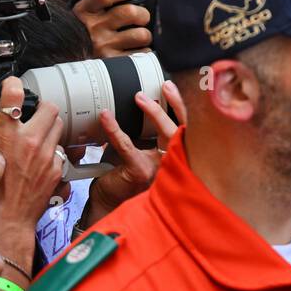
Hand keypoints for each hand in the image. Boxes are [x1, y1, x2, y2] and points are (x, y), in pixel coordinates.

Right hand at [0, 79, 63, 271]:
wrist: (6, 221)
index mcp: (7, 134)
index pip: (14, 95)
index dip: (14, 85)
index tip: (14, 85)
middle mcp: (31, 141)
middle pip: (50, 107)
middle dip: (42, 109)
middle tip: (32, 115)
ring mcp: (48, 155)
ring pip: (59, 127)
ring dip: (49, 128)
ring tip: (36, 136)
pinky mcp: (58, 168)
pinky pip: (61, 150)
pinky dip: (52, 150)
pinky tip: (40, 158)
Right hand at [72, 0, 152, 56]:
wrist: (65, 55)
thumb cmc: (81, 30)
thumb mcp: (83, 12)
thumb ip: (100, 1)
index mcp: (85, 10)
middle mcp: (94, 27)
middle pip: (130, 13)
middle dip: (143, 14)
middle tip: (142, 18)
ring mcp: (103, 45)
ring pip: (140, 35)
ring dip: (145, 34)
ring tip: (139, 35)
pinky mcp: (112, 61)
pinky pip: (141, 53)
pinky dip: (144, 50)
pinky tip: (137, 48)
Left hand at [84, 82, 186, 224]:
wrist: (107, 203)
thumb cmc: (121, 177)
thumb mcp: (135, 151)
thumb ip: (139, 134)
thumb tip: (132, 105)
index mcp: (173, 157)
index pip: (184, 130)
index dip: (182, 109)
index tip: (173, 89)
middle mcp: (172, 163)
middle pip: (183, 130)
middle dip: (176, 105)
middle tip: (165, 87)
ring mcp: (158, 168)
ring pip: (165, 134)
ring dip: (153, 112)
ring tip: (139, 97)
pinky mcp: (139, 171)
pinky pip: (127, 144)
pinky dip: (115, 128)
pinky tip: (106, 116)